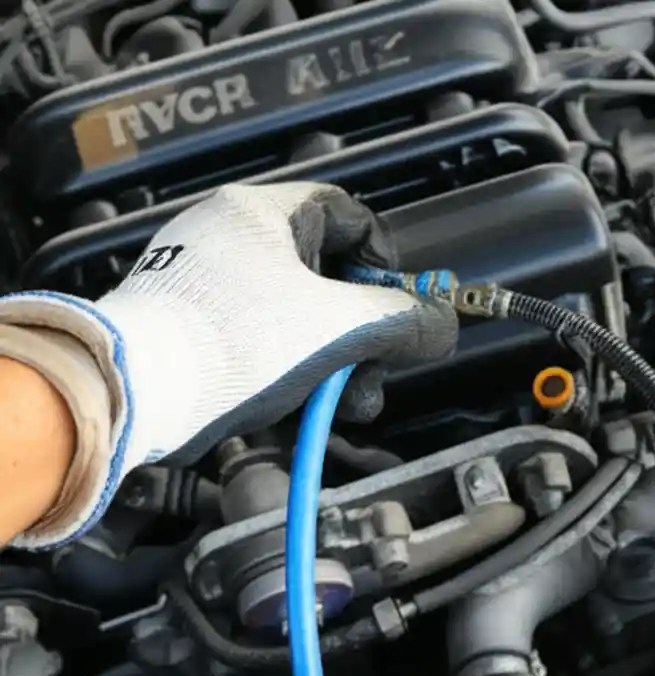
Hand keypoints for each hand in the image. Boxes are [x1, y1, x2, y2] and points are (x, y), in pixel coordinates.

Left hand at [0, 182, 457, 547]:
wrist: (134, 394)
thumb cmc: (233, 343)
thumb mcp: (342, 328)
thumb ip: (404, 321)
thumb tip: (444, 326)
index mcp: (262, 212)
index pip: (350, 216)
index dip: (387, 262)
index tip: (398, 308)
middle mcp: (228, 234)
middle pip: (327, 275)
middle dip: (363, 333)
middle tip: (375, 372)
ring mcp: (201, 279)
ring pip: (295, 314)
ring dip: (333, 361)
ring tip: (344, 405)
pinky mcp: (184, 323)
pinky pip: (256, 338)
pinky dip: (288, 370)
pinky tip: (301, 408)